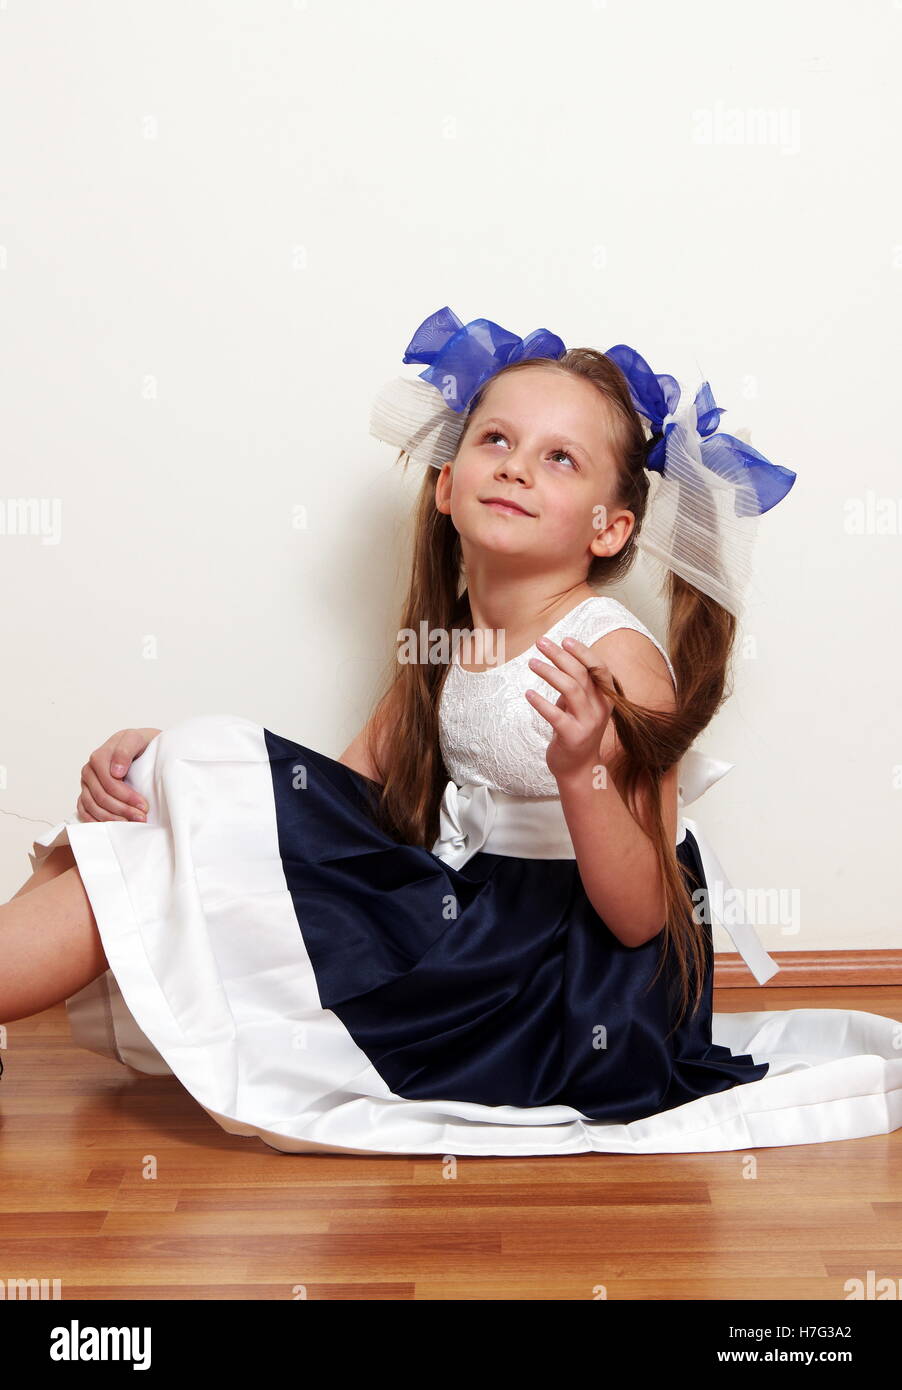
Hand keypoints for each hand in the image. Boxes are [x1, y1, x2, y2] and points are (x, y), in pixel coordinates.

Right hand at [77, 728, 161, 822]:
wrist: (140, 746)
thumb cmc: (140, 743)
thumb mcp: (137, 739)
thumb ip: (126, 749)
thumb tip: (116, 771)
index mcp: (100, 756)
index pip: (109, 783)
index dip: (126, 796)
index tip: (144, 806)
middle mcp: (89, 770)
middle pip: (101, 797)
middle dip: (123, 810)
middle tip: (141, 818)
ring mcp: (86, 783)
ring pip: (93, 806)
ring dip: (112, 819)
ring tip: (130, 824)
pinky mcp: (86, 793)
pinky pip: (84, 810)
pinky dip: (96, 821)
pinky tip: (111, 826)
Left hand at [525, 635, 614, 783]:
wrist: (579, 769)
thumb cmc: (577, 731)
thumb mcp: (582, 706)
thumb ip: (578, 685)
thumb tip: (562, 656)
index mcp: (605, 698)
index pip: (599, 668)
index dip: (583, 652)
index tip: (565, 640)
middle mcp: (599, 709)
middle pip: (581, 674)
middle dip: (560, 655)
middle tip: (540, 643)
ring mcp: (587, 723)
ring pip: (571, 689)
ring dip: (549, 673)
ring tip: (532, 663)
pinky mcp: (572, 737)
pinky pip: (555, 715)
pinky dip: (540, 702)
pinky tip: (528, 694)